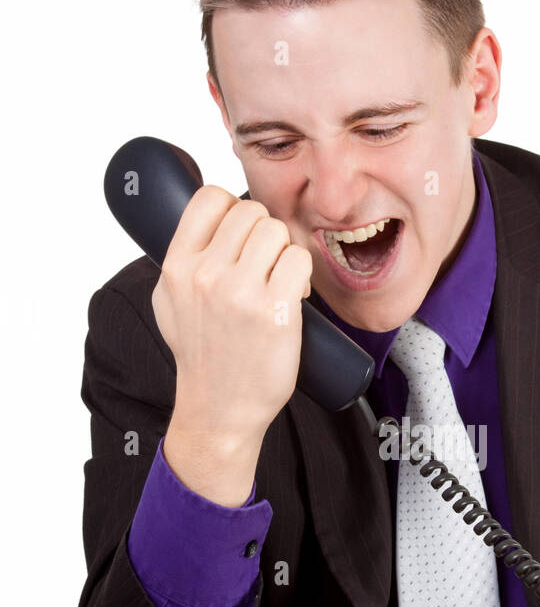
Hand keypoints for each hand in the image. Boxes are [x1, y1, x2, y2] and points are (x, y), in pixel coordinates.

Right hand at [152, 185, 312, 446]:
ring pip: (277, 231)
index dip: (233, 208)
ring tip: (280, 280)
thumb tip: (209, 222)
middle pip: (251, 213)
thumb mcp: (169, 302)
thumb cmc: (201, 356)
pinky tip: (295, 294)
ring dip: (285, 252)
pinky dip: (303, 273)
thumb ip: (183, 259)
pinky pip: (300, 259)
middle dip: (265, 234)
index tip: (241, 233)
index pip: (209, 198)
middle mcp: (205, 275)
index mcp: (177, 268)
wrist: (220, 409)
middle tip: (266, 264)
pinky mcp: (275, 310)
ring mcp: (240, 292)